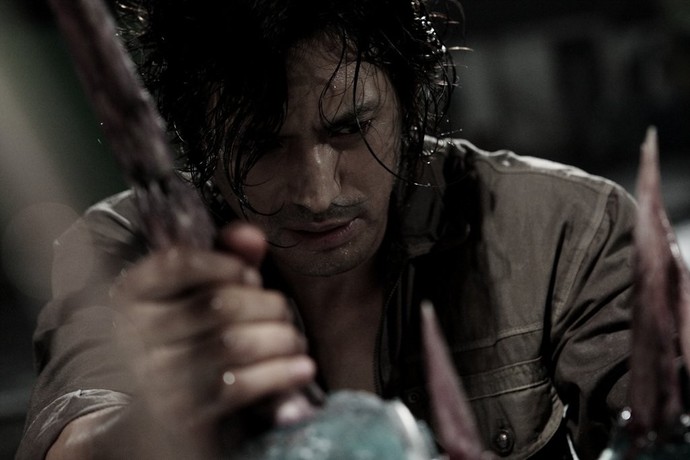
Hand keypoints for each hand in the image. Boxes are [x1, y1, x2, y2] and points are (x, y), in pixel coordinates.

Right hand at [113, 223, 315, 457]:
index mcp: (133, 292)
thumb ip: (223, 258)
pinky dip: (279, 374)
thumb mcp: (195, 291)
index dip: (227, 264)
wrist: (152, 413)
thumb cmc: (184, 335)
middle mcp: (134, 332)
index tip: (252, 275)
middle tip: (284, 312)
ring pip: (233, 344)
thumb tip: (253, 236)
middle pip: (218, 304)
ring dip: (279, 339)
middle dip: (266, 305)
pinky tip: (301, 369)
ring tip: (295, 340)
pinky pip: (238, 386)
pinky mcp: (180, 411)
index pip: (179, 263)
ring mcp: (155, 375)